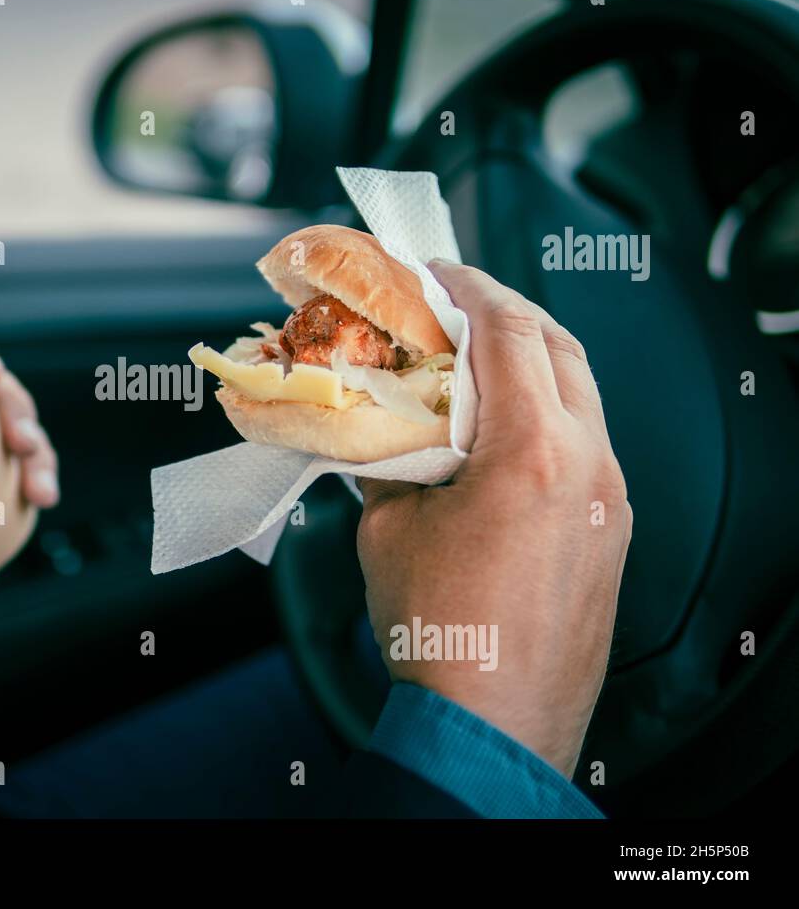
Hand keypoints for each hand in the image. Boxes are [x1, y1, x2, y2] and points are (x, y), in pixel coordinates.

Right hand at [356, 260, 630, 775]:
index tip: (436, 271)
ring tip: (477, 355)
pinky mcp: (612, 532)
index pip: (510, 332)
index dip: (470, 287)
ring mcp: (610, 500)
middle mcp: (588, 465)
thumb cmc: (437, 631)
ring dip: (531, 360)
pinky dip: (547, 410)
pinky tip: (504, 425)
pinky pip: (586, 442)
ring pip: (581, 393)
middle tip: (456, 301)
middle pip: (560, 347)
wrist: (491, 724)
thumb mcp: (387, 528)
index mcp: (531, 451)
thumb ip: (392, 458)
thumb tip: (385, 428)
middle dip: (507, 311)